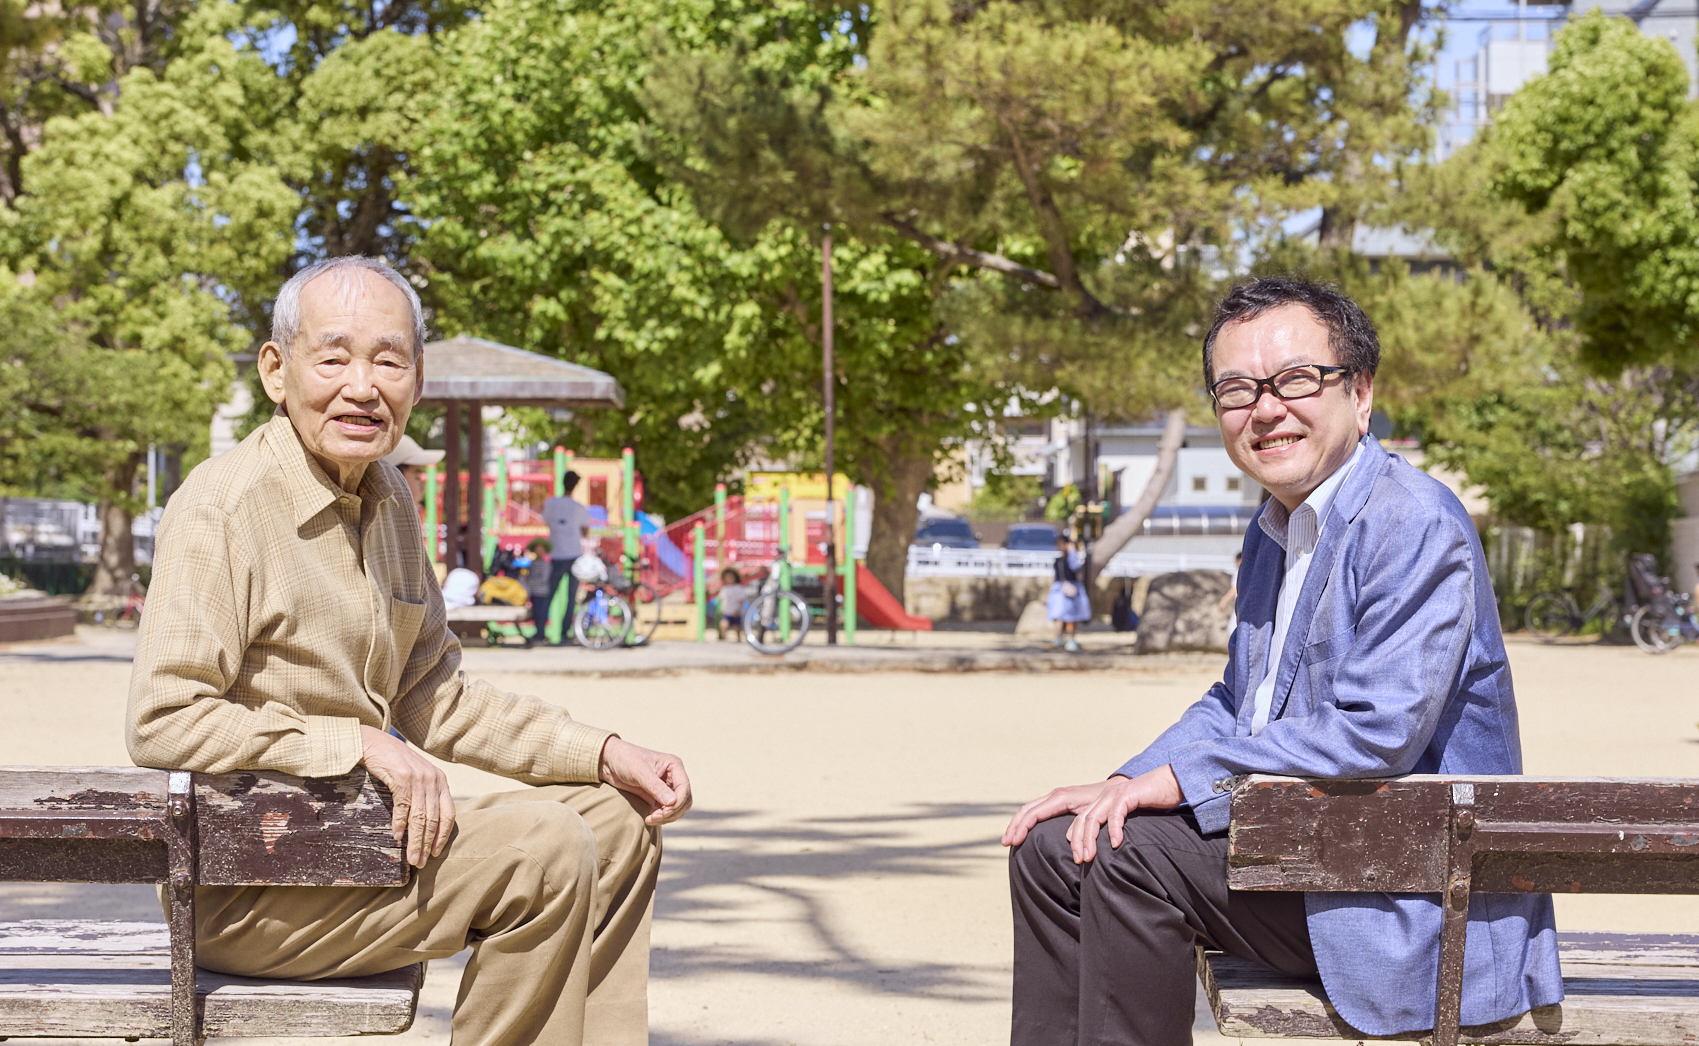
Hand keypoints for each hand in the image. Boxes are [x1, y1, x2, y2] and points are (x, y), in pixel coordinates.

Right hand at [359, 725, 455, 867]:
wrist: (374, 742)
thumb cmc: (394, 763)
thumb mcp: (417, 778)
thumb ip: (425, 796)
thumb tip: (426, 826)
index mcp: (441, 781)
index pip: (449, 814)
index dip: (443, 836)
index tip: (436, 853)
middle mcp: (434, 779)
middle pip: (434, 819)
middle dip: (428, 844)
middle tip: (421, 863)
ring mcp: (418, 778)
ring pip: (420, 817)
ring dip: (415, 840)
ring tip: (411, 858)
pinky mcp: (402, 777)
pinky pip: (403, 806)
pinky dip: (399, 824)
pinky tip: (396, 837)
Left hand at [600, 737, 692, 825]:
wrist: (609, 762)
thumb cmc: (625, 760)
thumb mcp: (640, 772)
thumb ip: (656, 788)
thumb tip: (673, 803)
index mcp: (674, 765)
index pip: (684, 788)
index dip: (677, 803)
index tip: (664, 811)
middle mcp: (673, 776)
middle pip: (684, 800)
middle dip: (672, 812)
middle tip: (655, 817)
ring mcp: (666, 787)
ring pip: (677, 808)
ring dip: (667, 817)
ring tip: (650, 819)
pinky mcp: (658, 796)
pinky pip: (666, 810)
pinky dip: (661, 817)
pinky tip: (649, 817)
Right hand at [1002, 780, 1114, 848]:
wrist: (1116, 790)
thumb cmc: (1107, 805)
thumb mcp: (1094, 815)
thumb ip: (1082, 826)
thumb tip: (1069, 841)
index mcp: (1060, 798)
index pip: (1033, 813)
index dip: (1021, 828)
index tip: (1013, 843)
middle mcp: (1055, 795)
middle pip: (1026, 810)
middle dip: (1014, 827)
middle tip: (1005, 844)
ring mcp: (1055, 797)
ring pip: (1029, 809)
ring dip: (1017, 824)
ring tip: (1010, 840)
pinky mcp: (1058, 801)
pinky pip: (1036, 810)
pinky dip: (1026, 820)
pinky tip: (1023, 832)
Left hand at [1065, 766, 1183, 864]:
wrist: (1172, 782)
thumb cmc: (1154, 803)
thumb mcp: (1131, 816)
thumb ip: (1119, 827)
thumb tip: (1112, 849)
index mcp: (1102, 801)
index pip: (1080, 820)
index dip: (1074, 838)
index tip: (1076, 858)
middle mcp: (1105, 796)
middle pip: (1082, 820)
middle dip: (1077, 842)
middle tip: (1078, 860)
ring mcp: (1115, 794)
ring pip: (1093, 818)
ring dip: (1089, 839)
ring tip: (1089, 857)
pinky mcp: (1128, 794)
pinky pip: (1116, 814)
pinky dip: (1113, 830)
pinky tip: (1115, 844)